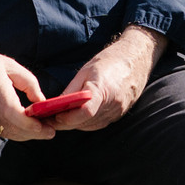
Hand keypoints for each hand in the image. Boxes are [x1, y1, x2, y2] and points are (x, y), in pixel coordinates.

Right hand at [0, 26, 46, 141]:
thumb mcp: (9, 64)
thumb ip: (28, 82)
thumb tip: (42, 101)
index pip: (15, 116)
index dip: (32, 125)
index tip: (47, 126)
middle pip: (15, 130)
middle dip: (35, 134)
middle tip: (52, 131)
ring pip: (9, 134)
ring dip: (27, 135)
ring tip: (43, 131)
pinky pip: (1, 132)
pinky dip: (16, 133)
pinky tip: (27, 128)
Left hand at [43, 26, 164, 132]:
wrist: (137, 59)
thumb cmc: (110, 61)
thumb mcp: (86, 71)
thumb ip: (72, 91)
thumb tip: (55, 106)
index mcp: (104, 89)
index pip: (85, 112)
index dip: (67, 118)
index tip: (53, 117)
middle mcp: (113, 104)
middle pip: (85, 121)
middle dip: (65, 123)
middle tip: (48, 120)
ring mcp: (117, 111)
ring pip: (90, 125)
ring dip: (74, 124)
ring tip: (59, 117)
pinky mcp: (119, 115)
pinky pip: (98, 123)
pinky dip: (85, 122)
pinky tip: (76, 116)